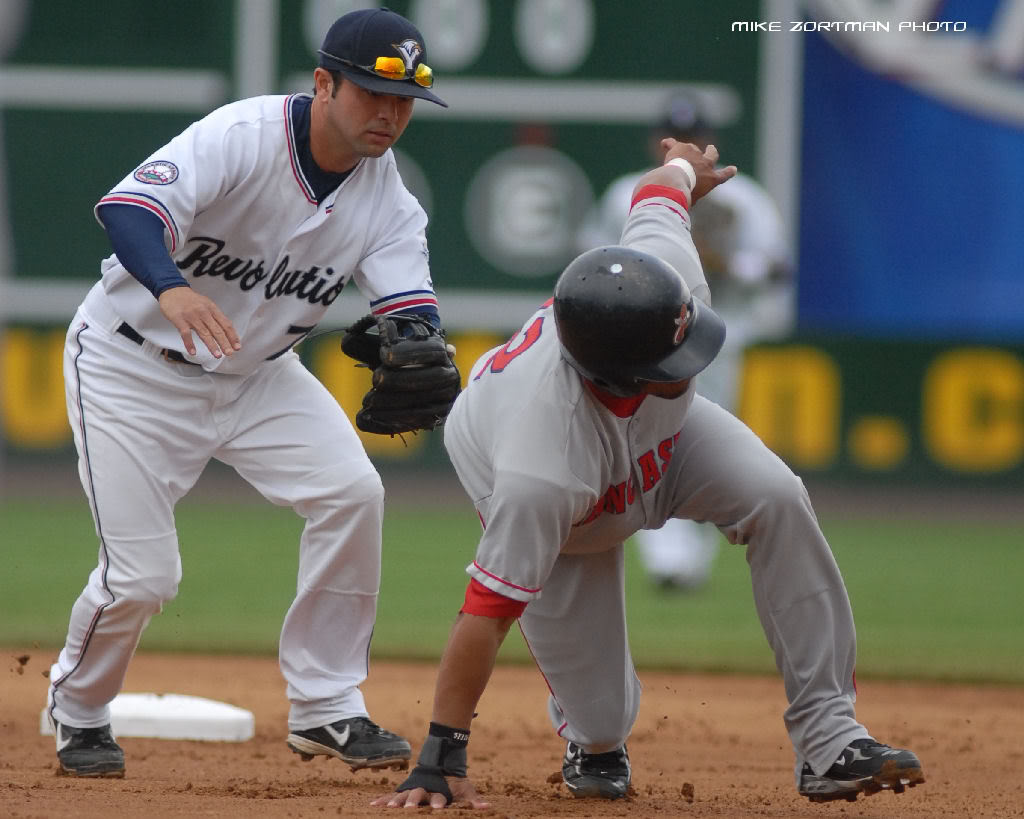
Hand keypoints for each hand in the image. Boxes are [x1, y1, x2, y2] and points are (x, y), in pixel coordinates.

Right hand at [158, 286, 240, 357]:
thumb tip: (226, 332)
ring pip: (204, 333)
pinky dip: (189, 344)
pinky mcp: (179, 319)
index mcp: (212, 308)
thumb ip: (215, 316)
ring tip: (217, 355)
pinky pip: (185, 334)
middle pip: (217, 330)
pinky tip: (193, 352)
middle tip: (229, 353)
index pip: (226, 324)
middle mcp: (204, 312)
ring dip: (211, 345)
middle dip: (224, 343)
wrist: (172, 290)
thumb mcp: (206, 304)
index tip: (237, 346)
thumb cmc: (190, 300)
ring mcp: (192, 316)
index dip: (232, 336)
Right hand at [370, 776, 489, 808]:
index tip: (439, 808)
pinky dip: (383, 800)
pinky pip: (392, 795)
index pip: (439, 797)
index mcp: (439, 790)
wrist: (442, 757)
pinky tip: (373, 806)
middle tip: (412, 807)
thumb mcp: (465, 788)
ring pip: (404, 794)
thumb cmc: (453, 779)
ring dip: (397, 801)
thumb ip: (473, 800)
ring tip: (391, 808)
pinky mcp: (405, 788)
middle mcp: (425, 788)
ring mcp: (413, 787)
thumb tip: (488, 807)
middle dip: (415, 801)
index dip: (439, 802)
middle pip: (419, 794)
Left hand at [660, 138, 736, 202]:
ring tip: (681, 151)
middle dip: (711, 151)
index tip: (733, 169)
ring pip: (692, 148)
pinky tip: (664, 144)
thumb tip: (683, 201)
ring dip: (687, 150)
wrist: (676, 182)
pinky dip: (668, 144)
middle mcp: (706, 163)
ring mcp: (694, 153)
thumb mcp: (691, 201)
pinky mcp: (681, 148)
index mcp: (711, 179)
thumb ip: (691, 197)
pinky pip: (673, 143)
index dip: (729, 172)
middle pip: (712, 154)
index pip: (724, 175)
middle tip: (710, 148)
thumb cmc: (684, 196)